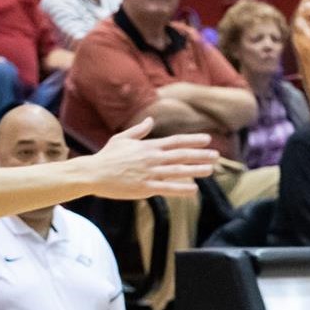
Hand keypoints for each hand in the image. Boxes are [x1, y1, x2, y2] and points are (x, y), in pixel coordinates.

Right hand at [77, 121, 218, 198]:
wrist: (93, 173)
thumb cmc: (107, 156)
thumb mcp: (122, 138)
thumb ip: (139, 130)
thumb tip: (150, 120)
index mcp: (148, 146)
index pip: (175, 141)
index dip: (192, 140)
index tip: (207, 139)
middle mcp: (152, 158)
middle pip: (181, 155)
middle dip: (200, 155)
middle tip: (216, 155)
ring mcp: (149, 173)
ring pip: (177, 171)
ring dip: (195, 170)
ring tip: (211, 170)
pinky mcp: (144, 188)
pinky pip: (167, 188)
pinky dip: (181, 189)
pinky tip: (194, 189)